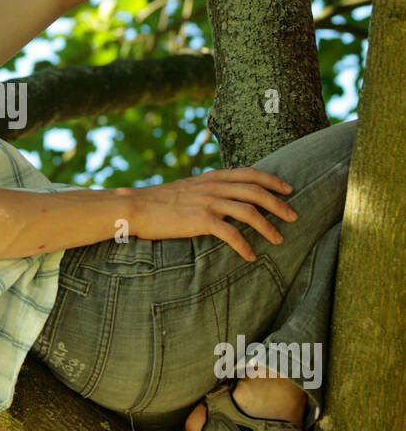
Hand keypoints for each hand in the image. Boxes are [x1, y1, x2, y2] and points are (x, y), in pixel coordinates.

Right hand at [120, 168, 297, 262]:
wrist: (137, 207)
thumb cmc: (159, 202)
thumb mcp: (188, 188)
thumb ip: (208, 189)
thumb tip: (223, 197)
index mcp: (212, 177)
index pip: (250, 173)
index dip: (272, 180)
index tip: (288, 189)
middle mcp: (214, 186)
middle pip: (256, 191)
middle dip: (279, 204)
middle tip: (294, 217)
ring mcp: (208, 202)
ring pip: (249, 211)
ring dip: (268, 227)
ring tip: (279, 240)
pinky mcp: (201, 220)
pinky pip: (231, 233)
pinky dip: (244, 246)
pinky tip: (250, 256)